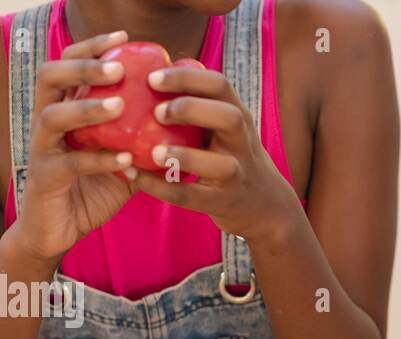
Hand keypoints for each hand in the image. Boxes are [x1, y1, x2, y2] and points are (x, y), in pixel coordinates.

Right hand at [10, 31, 136, 262]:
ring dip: (88, 108)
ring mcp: (42, 149)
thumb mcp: (121, 157)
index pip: (68, 64)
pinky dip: (99, 160)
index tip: (123, 37)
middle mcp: (46, 122)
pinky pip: (69, 164)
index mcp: (62, 109)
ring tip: (120, 105)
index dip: (91, 47)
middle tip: (119, 67)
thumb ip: (140, 136)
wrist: (60, 231)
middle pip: (50, 77)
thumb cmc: (92, 190)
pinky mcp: (45, 179)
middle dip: (84, 66)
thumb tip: (179, 115)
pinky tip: (126, 160)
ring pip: (54, 117)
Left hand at [128, 67, 298, 240]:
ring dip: (186, 156)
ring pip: (221, 165)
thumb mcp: (226, 126)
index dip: (186, 78)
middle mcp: (242, 143)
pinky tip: (135, 176)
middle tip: (156, 112)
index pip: (219, 85)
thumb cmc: (231, 155)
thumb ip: (200, 103)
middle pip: (229, 117)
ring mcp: (237, 175)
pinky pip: (193, 197)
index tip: (151, 77)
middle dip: (191, 109)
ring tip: (153, 152)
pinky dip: (162, 188)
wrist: (266, 205)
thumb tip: (149, 71)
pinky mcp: (223, 202)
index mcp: (238, 116)